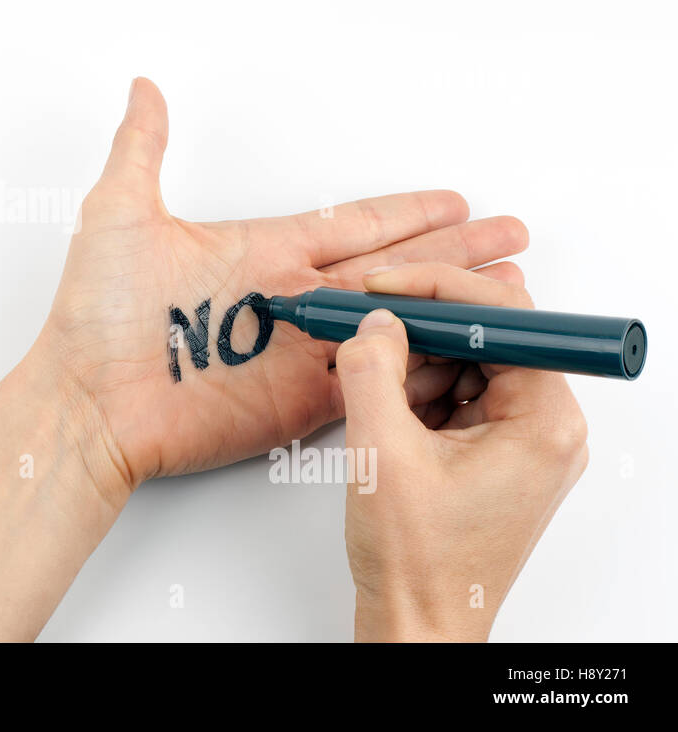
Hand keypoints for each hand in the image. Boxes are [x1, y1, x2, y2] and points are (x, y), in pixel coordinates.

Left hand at [37, 78, 528, 494]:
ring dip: (450, 303)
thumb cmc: (96, 314)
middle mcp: (289, 297)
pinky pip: (372, 377)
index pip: (352, 224)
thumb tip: (143, 87)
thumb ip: (142, 147)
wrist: (88, 401)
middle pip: (391, 266)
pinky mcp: (298, 402)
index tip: (454, 198)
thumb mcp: (118, 212)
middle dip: (452, 250)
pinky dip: (419, 363)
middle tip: (509, 235)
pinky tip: (461, 348)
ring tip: (509, 288)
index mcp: (261, 250)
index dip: (404, 211)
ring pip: (393, 318)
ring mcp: (298, 351)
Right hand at [337, 262, 587, 640]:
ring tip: (374, 396)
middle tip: (365, 334)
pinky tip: (385, 416)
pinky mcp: (496, 457)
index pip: (505, 317)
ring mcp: (523, 443)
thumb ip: (373, 370)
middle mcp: (546, 428)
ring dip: (413, 367)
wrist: (417, 624)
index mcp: (543, 421)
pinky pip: (458, 398)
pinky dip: (416, 395)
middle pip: (486, 338)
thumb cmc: (419, 561)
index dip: (438, 290)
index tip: (384, 287)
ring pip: (467, 365)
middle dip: (419, 333)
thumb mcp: (381, 451)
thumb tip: (372, 321)